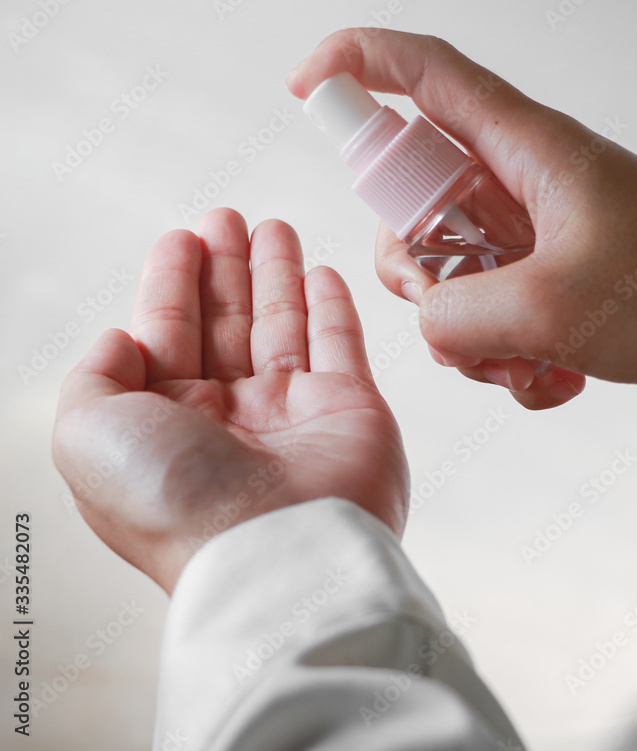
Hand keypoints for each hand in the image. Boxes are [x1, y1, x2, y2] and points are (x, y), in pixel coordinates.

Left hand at [52, 209, 407, 594]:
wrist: (275, 550)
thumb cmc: (177, 502)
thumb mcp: (85, 435)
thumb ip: (93, 377)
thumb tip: (125, 339)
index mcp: (165, 424)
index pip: (166, 334)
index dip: (172, 282)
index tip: (181, 238)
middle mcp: (229, 419)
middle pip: (226, 323)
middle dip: (225, 268)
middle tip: (227, 218)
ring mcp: (293, 414)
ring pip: (284, 326)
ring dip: (277, 274)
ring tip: (273, 228)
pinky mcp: (350, 409)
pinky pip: (340, 345)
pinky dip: (332, 309)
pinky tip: (321, 274)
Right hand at [287, 30, 636, 405]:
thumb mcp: (552, 306)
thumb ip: (457, 316)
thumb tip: (428, 326)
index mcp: (525, 148)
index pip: (423, 72)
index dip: (355, 65)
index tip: (304, 89)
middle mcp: (524, 183)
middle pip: (415, 199)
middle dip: (416, 270)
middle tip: (457, 308)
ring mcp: (538, 236)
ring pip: (451, 273)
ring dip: (469, 334)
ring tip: (529, 363)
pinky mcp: (556, 282)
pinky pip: (496, 317)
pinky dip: (509, 357)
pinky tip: (554, 380)